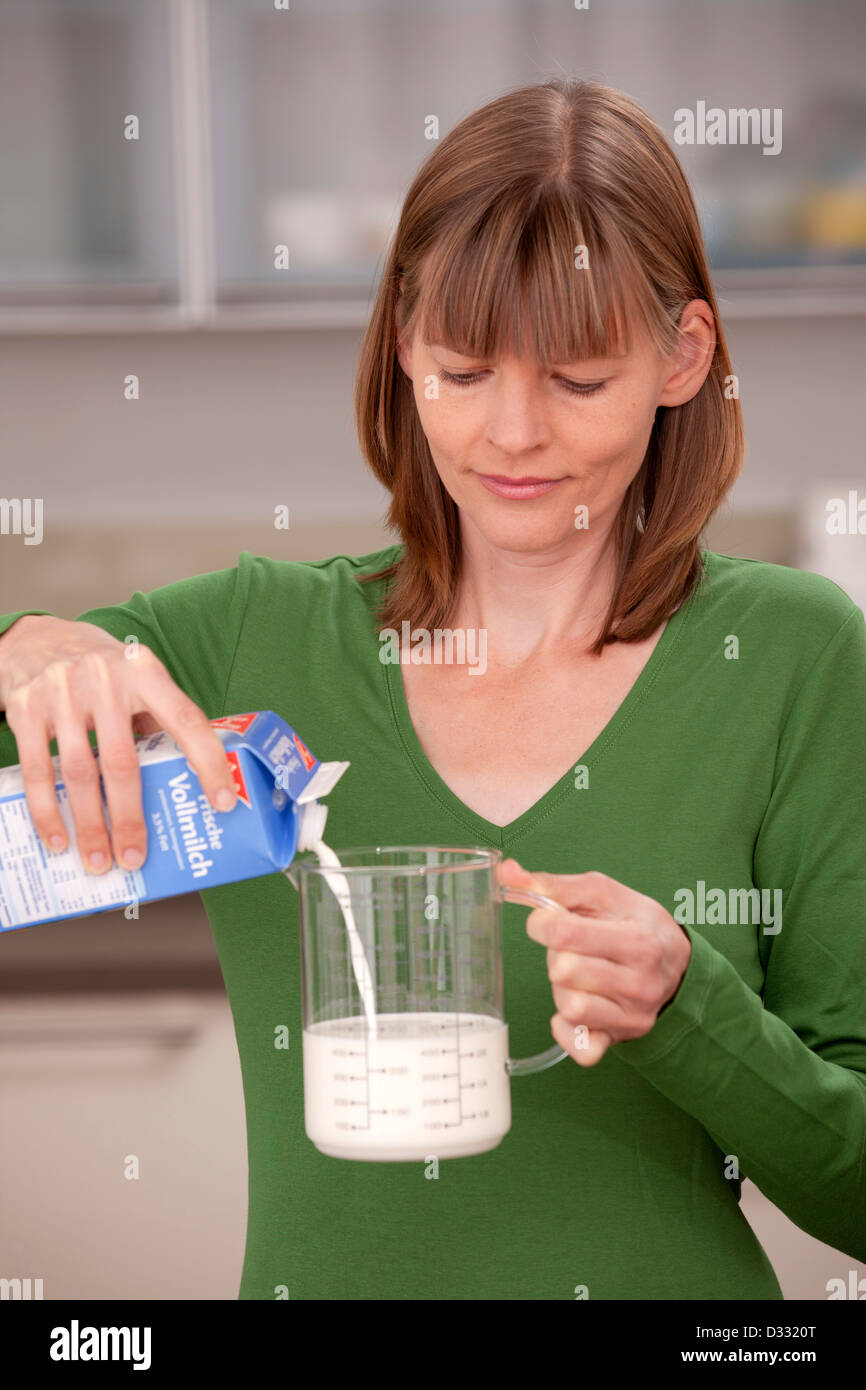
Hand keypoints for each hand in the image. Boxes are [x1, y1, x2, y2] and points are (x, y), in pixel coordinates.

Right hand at [0, 614, 237, 874]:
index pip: (186, 720)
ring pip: (79, 772)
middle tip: (137, 858)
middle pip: (122, 761)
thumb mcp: (136, 679)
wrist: (36, 639)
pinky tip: (58, 839)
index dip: (207, 762)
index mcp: (145, 673)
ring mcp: (61, 693)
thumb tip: (186, 783)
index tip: (221, 804)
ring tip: (99, 861)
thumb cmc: (100, 670)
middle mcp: (104, 678)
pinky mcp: (25, 708)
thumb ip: (156, 720)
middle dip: (130, 817)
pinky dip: (47, 811)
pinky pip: (37, 770)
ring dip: (90, 824)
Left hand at [497, 858, 691, 1066]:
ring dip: (561, 988)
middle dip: (557, 954)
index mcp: (638, 941)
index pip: (564, 933)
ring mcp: (631, 1017)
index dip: (542, 922)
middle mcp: (639, 984)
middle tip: (574, 949)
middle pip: (563, 971)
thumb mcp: (605, 894)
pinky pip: (579, 1049)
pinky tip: (575, 1007)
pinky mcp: (619, 1040)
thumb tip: (507, 873)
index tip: (547, 921)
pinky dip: (565, 1029)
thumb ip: (554, 884)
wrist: (678, 966)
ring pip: (567, 1006)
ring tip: (578, 974)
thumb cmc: (637, 923)